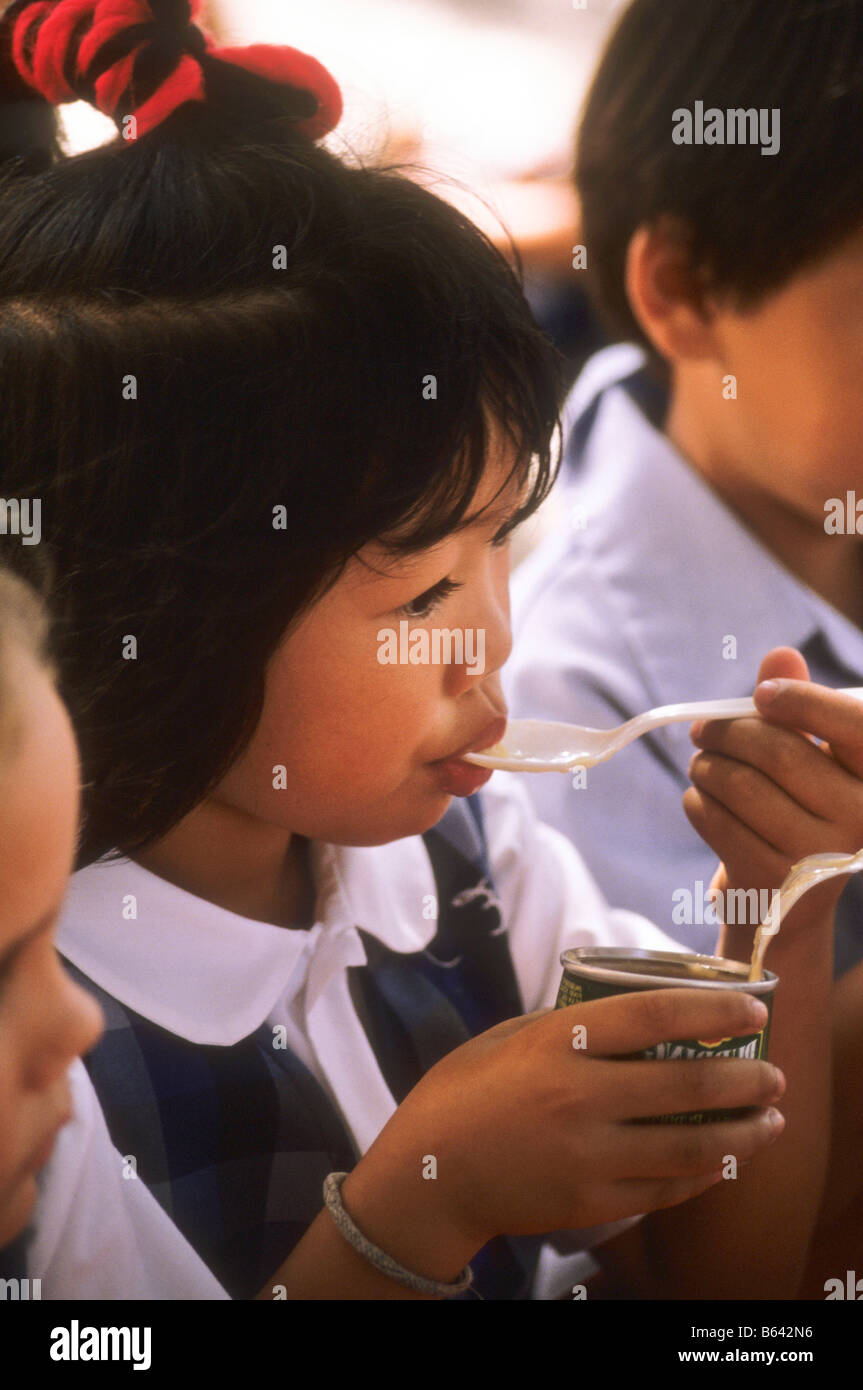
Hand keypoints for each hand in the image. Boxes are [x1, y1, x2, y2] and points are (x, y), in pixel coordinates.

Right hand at [343, 988, 784, 1267]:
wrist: (428, 1177)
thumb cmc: (463, 1093)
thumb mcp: (509, 1037)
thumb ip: (568, 1027)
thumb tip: (630, 1016)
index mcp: (556, 1044)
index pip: (651, 1016)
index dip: (711, 1009)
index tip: (752, 1007)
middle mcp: (579, 1098)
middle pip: (684, 1084)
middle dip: (743, 1080)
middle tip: (775, 1074)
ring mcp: (588, 1156)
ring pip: (687, 1145)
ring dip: (740, 1134)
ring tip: (770, 1123)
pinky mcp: (591, 1202)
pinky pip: (663, 1189)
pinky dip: (702, 1175)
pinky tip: (723, 1163)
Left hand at [684, 647, 862, 921]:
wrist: (788, 898)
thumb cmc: (799, 806)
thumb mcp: (808, 754)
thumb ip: (798, 704)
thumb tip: (780, 655)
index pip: (853, 724)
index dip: (802, 700)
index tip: (759, 696)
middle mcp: (859, 816)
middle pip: (779, 752)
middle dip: (727, 732)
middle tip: (701, 730)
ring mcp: (817, 853)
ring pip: (740, 785)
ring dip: (705, 766)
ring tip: (699, 765)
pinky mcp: (773, 878)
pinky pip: (716, 819)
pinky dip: (696, 801)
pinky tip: (700, 798)